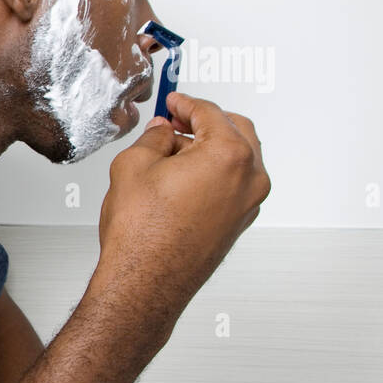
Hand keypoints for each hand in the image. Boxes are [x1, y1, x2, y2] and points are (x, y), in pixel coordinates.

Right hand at [96, 92, 270, 321]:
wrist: (145, 281)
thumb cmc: (142, 234)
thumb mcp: (134, 166)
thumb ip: (153, 138)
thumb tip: (162, 132)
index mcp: (229, 155)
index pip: (210, 112)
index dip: (186, 102)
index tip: (174, 101)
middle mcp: (249, 179)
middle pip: (235, 130)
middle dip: (204, 121)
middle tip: (175, 120)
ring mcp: (248, 203)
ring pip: (238, 158)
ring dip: (210, 147)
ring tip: (172, 152)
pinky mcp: (239, 222)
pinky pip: (233, 183)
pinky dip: (214, 171)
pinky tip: (182, 177)